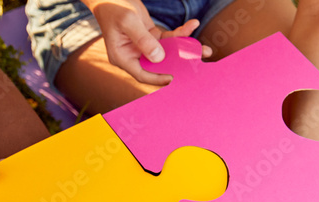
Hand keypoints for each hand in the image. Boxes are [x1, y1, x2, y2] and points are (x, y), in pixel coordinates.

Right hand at [91, 0, 210, 84]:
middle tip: (198, 62)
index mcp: (123, 58)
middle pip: (158, 65)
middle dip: (179, 64)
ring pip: (167, 52)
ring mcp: (143, 46)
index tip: (173, 77)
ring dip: (185, 48)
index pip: (142, 73)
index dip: (158, 77)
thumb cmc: (114, 7)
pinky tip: (192, 25)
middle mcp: (134, 55)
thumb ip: (144, 40)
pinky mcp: (151, 37)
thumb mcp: (129, 22)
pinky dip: (180, 33)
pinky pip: (168, 38)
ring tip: (204, 48)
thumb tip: (159, 57)